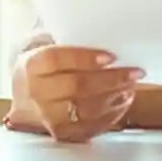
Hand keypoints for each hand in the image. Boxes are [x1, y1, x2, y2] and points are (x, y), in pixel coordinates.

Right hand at [8, 45, 144, 142]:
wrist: (27, 96)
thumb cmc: (46, 65)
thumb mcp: (48, 43)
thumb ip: (69, 35)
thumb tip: (104, 27)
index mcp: (32, 66)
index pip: (56, 59)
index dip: (84, 58)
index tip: (111, 56)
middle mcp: (36, 93)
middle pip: (75, 87)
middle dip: (110, 80)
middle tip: (134, 72)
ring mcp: (47, 117)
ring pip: (84, 110)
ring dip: (114, 98)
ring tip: (131, 86)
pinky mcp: (61, 134)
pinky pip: (89, 128)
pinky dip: (111, 115)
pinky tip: (123, 101)